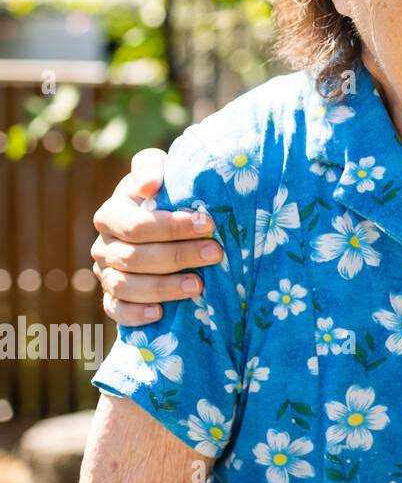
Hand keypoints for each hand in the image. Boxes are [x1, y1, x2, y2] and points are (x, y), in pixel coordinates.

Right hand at [91, 148, 223, 325]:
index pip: (135, 225)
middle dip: (178, 256)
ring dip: (163, 287)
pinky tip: (161, 313)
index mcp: (112, 214)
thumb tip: (149, 184)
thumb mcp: (161, 173)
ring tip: (198, 286)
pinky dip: (135, 314)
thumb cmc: (167, 195)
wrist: (166, 224)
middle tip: (216, 253)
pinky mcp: (113, 299)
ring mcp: (106, 274)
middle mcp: (103, 246)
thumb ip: (151, 168)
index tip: (208, 224)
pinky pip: (116, 311)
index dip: (171, 226)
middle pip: (134, 257)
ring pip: (125, 286)